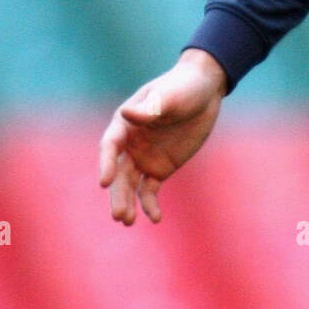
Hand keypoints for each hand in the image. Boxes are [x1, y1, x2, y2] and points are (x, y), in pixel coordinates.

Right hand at [98, 49, 227, 224]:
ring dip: (128, 202)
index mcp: (125, 123)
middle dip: (118, 194)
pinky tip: (156, 218)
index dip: (106, 164)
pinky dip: (150, 204)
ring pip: (131, 185)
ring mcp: (144, 157)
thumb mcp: (170, 96)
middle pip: (118, 172)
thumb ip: (151, 108)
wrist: (204, 91)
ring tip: (128, 221)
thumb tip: (127, 114)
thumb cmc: (183, 87)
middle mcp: (130, 143)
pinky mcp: (160, 168)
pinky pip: (151, 189)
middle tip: (119, 215)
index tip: (104, 182)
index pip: (110, 146)